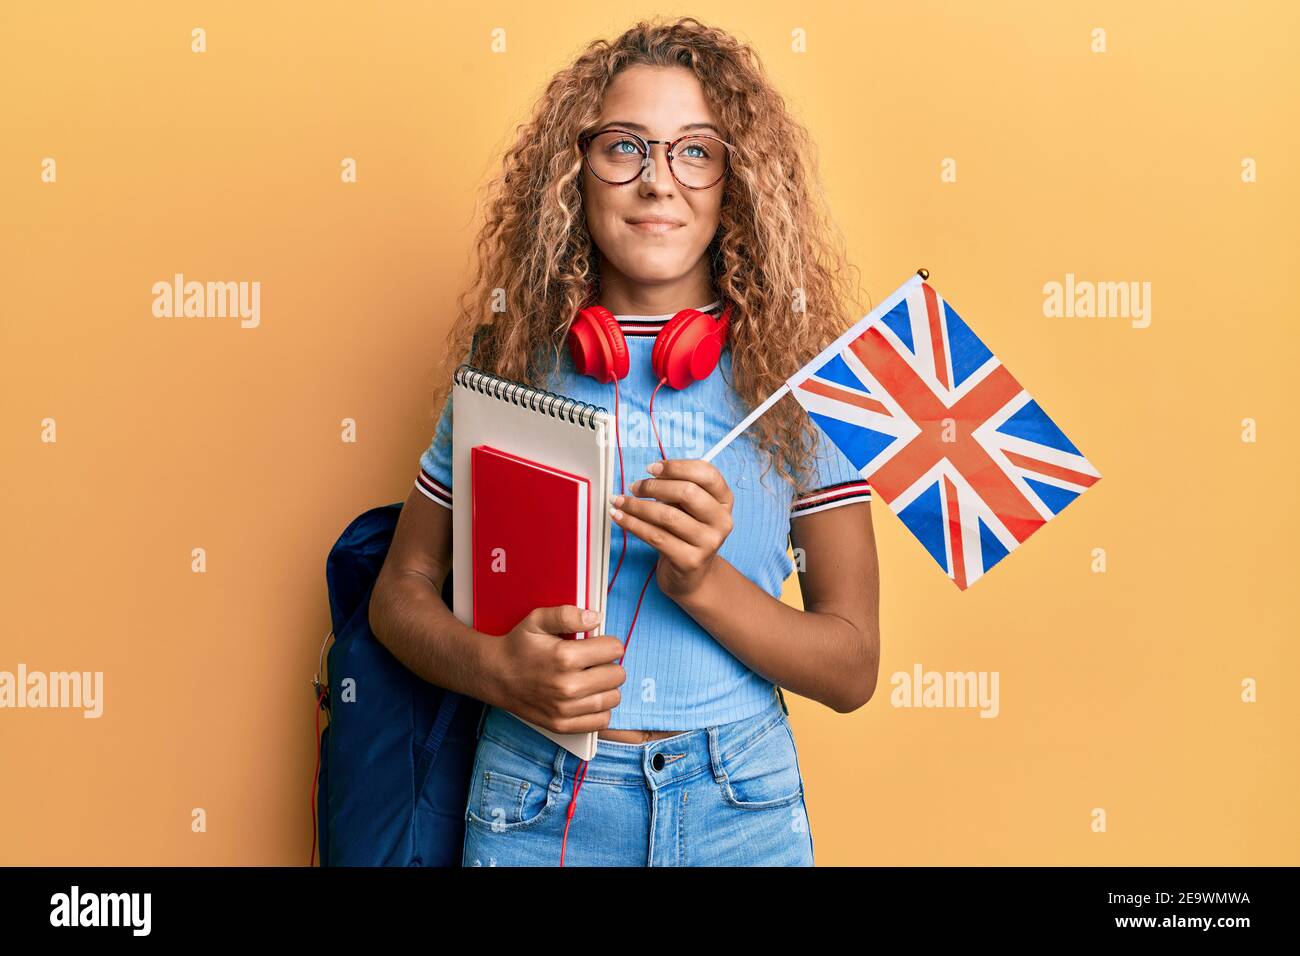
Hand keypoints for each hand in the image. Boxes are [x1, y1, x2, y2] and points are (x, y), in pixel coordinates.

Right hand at [487, 605, 625, 734]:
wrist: (494, 675)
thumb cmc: (518, 646)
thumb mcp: (537, 620)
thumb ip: (567, 615)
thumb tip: (595, 618)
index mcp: (565, 657)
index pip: (615, 649)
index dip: (609, 643)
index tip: (598, 644)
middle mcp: (567, 686)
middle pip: (618, 675)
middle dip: (610, 664)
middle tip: (594, 662)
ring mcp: (565, 709)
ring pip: (613, 698)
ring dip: (607, 687)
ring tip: (592, 678)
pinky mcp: (562, 725)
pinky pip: (601, 720)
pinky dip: (600, 709)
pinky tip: (588, 697)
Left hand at [610, 458, 734, 602]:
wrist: (691, 575)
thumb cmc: (686, 534)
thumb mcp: (689, 508)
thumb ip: (678, 488)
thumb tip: (650, 475)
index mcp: (724, 500)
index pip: (706, 473)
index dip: (677, 467)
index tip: (652, 468)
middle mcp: (722, 521)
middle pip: (687, 492)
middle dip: (654, 486)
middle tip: (635, 487)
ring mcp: (708, 542)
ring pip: (667, 516)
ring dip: (637, 506)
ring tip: (620, 501)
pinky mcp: (690, 560)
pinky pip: (655, 536)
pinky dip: (632, 524)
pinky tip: (619, 517)